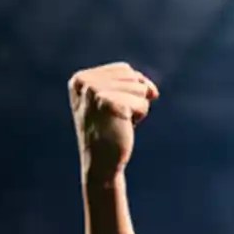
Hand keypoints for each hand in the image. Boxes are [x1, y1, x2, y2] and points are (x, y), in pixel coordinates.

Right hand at [68, 62, 159, 178]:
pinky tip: (123, 127)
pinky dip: (140, 116)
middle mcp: (83, 82)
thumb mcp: (115, 101)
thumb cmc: (110, 132)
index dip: (130, 90)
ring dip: (137, 108)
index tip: (112, 109)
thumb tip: (153, 92)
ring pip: (140, 89)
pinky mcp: (108, 103)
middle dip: (134, 98)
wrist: (101, 163)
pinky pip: (143, 103)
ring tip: (119, 122)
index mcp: (80, 79)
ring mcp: (93, 92)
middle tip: (116, 118)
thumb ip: (131, 84)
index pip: (125, 69)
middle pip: (133, 77)